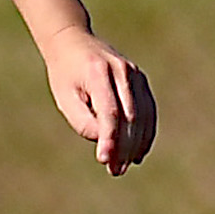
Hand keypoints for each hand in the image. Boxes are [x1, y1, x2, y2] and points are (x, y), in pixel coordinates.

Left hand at [41, 23, 154, 174]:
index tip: (104, 160)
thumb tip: (105, 142)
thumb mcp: (65, 97)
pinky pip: (149, 111)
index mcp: (98, 72)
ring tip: (123, 167)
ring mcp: (135, 74)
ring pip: (142, 116)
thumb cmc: (65, 74)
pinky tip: (138, 154)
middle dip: (123, 147)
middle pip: (129, 117)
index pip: (109, 112)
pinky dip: (145, 134)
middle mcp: (121, 71)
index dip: (109, 139)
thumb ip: (82, 121)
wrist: (73, 42)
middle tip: (114, 171)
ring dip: (135, 145)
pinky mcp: (141, 80)